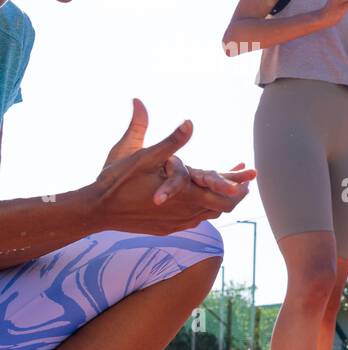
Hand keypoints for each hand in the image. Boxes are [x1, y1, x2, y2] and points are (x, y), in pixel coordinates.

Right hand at [91, 101, 245, 233]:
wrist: (95, 210)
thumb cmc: (117, 180)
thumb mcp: (144, 156)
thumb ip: (170, 141)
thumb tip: (189, 121)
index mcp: (187, 196)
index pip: (228, 196)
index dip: (242, 184)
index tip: (250, 173)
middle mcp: (187, 213)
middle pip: (225, 208)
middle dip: (237, 194)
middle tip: (243, 182)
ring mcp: (177, 223)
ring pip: (210, 214)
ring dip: (220, 200)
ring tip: (226, 188)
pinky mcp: (168, 228)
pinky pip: (195, 220)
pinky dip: (204, 208)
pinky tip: (200, 199)